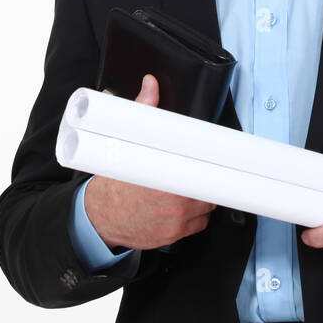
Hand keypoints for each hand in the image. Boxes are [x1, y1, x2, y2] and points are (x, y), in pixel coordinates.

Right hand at [84, 74, 216, 250]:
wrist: (100, 218)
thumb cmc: (113, 184)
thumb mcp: (122, 142)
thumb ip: (141, 112)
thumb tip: (151, 86)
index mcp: (164, 176)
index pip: (205, 168)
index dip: (215, 161)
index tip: (222, 154)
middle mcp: (174, 201)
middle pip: (210, 186)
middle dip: (207, 176)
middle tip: (199, 167)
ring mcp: (176, 221)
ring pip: (207, 205)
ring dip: (203, 195)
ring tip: (187, 184)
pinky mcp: (176, 235)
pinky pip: (199, 224)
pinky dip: (196, 214)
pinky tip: (182, 204)